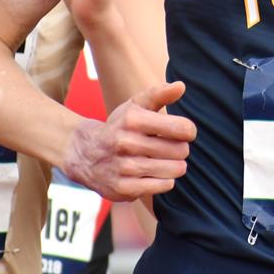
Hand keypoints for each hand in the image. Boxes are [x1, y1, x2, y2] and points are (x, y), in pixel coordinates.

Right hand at [62, 79, 194, 201]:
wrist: (84, 154)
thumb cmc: (119, 127)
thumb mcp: (135, 106)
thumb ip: (159, 94)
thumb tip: (181, 86)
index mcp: (133, 119)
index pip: (180, 127)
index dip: (188, 130)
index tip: (185, 132)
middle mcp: (126, 143)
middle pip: (180, 150)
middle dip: (182, 149)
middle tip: (175, 149)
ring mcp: (124, 167)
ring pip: (173, 170)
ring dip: (176, 166)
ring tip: (170, 161)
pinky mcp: (122, 188)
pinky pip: (161, 186)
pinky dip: (165, 181)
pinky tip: (159, 174)